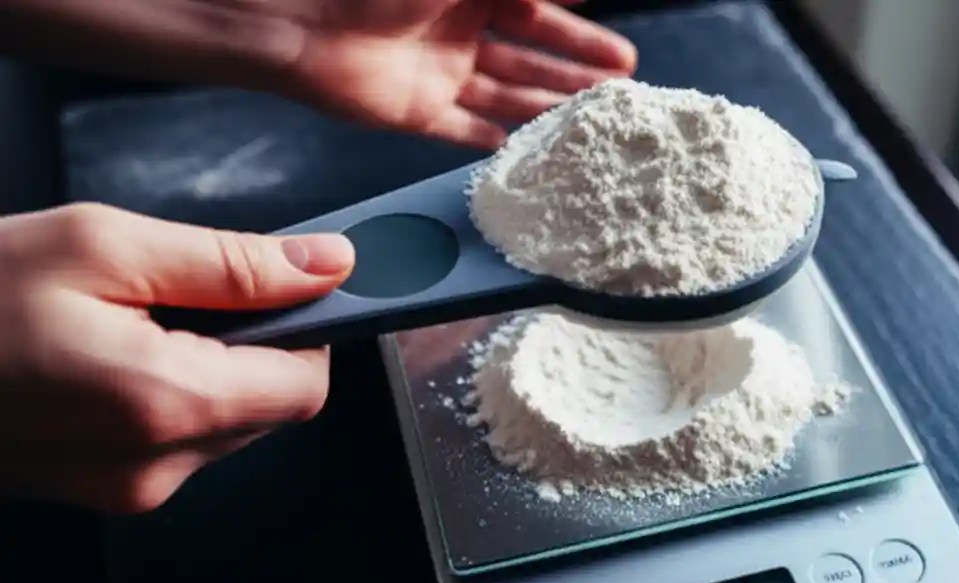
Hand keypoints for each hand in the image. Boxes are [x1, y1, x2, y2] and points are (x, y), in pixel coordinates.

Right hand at [0, 203, 354, 513]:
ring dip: (209, 367)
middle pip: (271, 405)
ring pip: (227, 422)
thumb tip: (328, 267)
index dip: (308, 329)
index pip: (307, 386)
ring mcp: (125, 488)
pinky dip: (168, 393)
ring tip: (128, 321)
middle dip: (254, 343)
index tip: (285, 286)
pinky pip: (176, 439)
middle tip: (182, 291)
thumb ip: (231, 263)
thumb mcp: (101, 246)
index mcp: (165, 404)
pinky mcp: (99, 490)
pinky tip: (107, 355)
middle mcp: (155, 466)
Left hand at [269, 0, 637, 146]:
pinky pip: (464, 131)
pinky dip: (495, 142)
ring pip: (507, 93)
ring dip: (548, 105)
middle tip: (622, 90)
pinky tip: (531, 153)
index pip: (539, 9)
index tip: (621, 52)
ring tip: (593, 124)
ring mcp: (437, 71)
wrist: (297, 19)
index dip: (581, 32)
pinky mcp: (414, 111)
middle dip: (575, 70)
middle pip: (531, 54)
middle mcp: (457, 28)